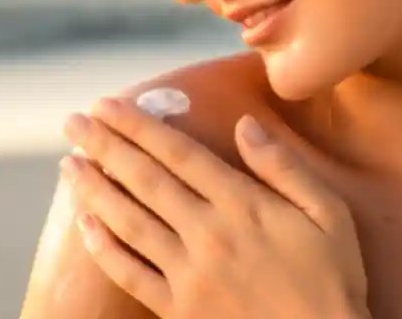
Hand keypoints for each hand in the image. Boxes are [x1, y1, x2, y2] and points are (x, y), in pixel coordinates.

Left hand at [60, 97, 369, 318]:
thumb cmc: (333, 280)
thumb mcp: (330, 214)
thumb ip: (284, 167)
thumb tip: (244, 123)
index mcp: (243, 205)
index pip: (178, 154)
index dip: (138, 126)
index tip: (108, 104)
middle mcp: (209, 234)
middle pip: (145, 180)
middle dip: (104, 146)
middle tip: (73, 122)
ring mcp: (190, 274)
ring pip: (129, 222)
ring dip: (93, 189)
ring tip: (68, 164)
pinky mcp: (180, 310)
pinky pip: (130, 274)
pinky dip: (103, 248)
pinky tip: (86, 225)